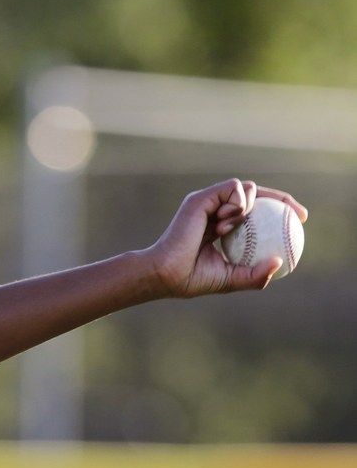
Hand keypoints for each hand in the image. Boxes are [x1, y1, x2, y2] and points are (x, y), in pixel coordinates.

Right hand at [144, 178, 308, 297]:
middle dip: (281, 199)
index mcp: (220, 227)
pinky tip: (228, 221)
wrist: (167, 274)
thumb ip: (254, 274)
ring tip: (234, 226)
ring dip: (250, 205)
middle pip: (255, 195)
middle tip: (299, 215)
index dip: (278, 213)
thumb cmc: (192, 279)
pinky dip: (238, 202)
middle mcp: (214, 211)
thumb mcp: (231, 278)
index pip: (254, 214)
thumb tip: (279, 263)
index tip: (298, 222)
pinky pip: (232, 188)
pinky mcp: (200, 199)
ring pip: (245, 188)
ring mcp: (207, 203)